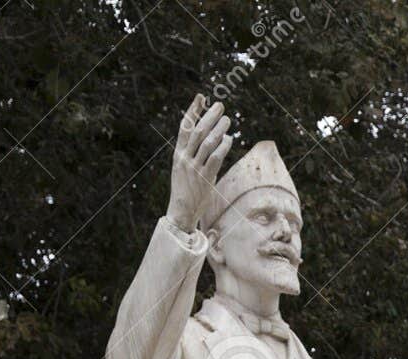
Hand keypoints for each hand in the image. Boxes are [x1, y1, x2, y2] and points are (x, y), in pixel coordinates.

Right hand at [167, 95, 231, 232]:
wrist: (181, 212)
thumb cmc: (186, 190)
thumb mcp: (185, 169)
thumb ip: (195, 154)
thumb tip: (214, 138)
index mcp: (178, 154)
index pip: (185, 127)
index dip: (193, 110)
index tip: (201, 97)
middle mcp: (185, 159)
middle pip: (198, 131)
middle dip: (209, 116)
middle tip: (220, 106)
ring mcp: (194, 169)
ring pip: (207, 143)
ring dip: (218, 129)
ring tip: (227, 119)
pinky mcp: (205, 179)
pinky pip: (215, 158)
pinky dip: (223, 147)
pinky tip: (228, 139)